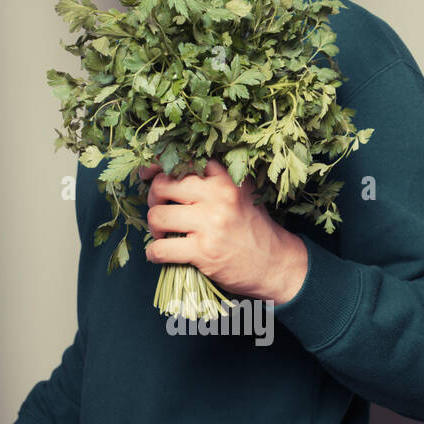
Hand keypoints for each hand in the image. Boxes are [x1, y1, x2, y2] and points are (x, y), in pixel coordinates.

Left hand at [139, 158, 307, 304]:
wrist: (275, 264)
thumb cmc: (252, 228)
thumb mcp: (241, 193)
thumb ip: (214, 178)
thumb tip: (167, 170)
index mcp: (225, 178)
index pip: (183, 160)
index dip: (158, 164)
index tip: (148, 173)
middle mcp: (218, 196)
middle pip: (163, 185)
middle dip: (154, 198)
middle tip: (160, 210)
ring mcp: (210, 224)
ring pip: (157, 216)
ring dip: (153, 227)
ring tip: (162, 234)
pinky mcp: (203, 252)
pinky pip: (160, 248)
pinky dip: (153, 253)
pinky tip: (158, 254)